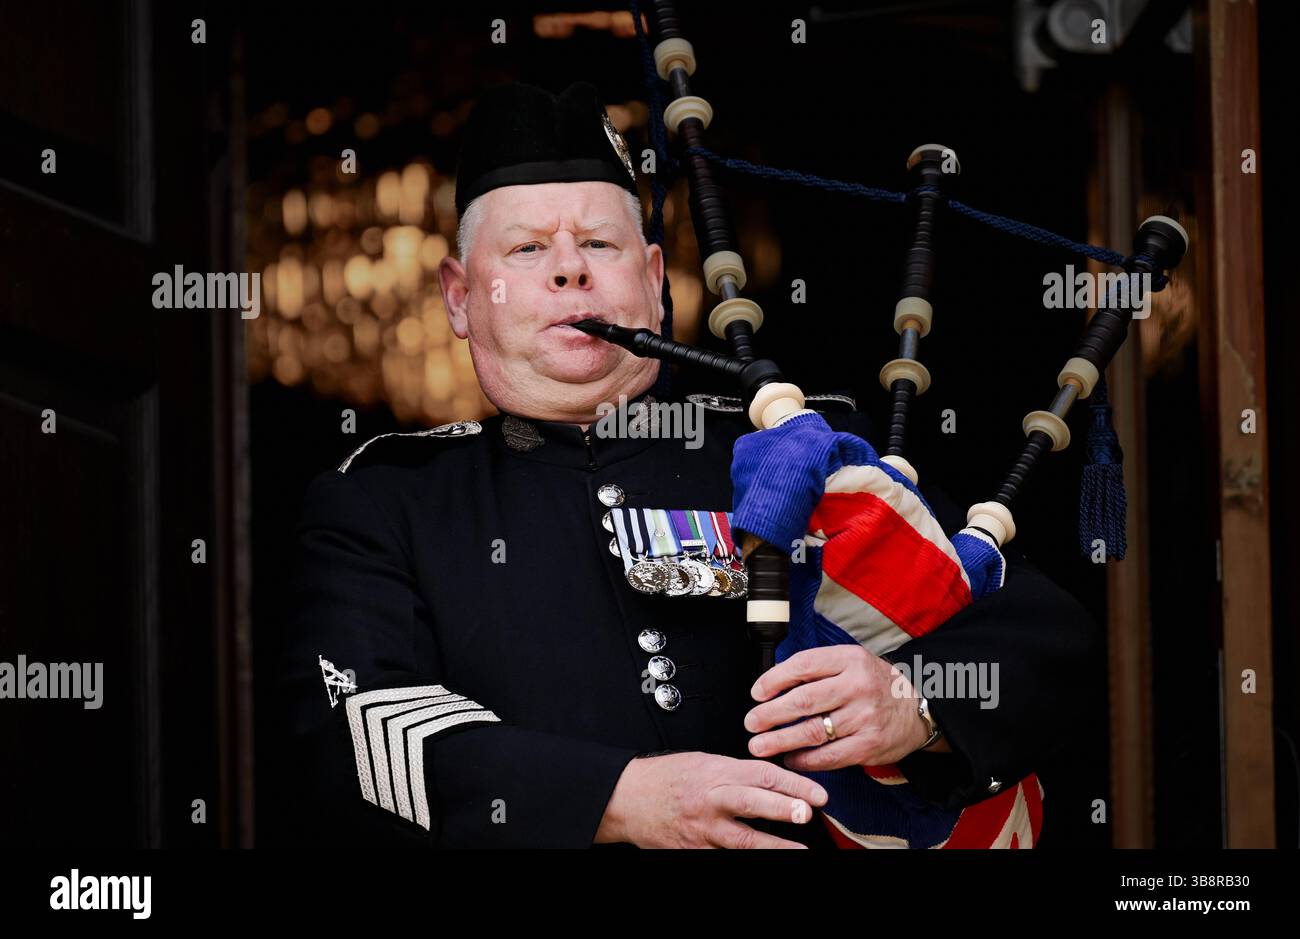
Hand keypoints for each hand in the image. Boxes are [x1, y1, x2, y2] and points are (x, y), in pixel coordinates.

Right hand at [594, 751, 828, 847]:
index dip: (793, 784)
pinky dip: (749, 857)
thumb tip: (772, 780)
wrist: (627, 799)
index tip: (817, 792)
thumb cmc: (664, 778)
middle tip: (809, 812)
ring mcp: (704, 829)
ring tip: (800, 852)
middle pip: (753, 802)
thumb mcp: (702, 761)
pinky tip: (767, 858)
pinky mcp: (696, 850)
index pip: (761, 774)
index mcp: (715, 772)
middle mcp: (711, 800)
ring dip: (775, 845)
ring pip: (744, 839)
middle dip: (783, 807)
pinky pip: (727, 856)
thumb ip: (736, 771)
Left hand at [745, 645, 932, 771]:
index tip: (756, 693)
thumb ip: (819, 668)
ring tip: (760, 745)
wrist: (918, 706)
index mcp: (850, 659)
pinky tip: (790, 759)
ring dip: (780, 740)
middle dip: (770, 714)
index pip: (803, 665)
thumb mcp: (851, 661)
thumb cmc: (875, 683)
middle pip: (803, 700)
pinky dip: (805, 760)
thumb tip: (773, 683)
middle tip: (750, 723)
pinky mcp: (869, 745)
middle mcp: (857, 686)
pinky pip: (829, 756)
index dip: (774, 680)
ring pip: (812, 731)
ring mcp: (864, 717)